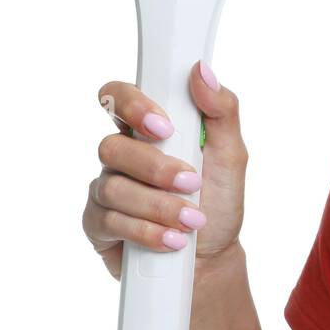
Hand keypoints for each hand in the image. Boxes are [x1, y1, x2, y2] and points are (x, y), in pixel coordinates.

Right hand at [83, 61, 247, 279]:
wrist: (211, 258)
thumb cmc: (218, 201)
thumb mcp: (231, 155)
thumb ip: (221, 110)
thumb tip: (202, 71)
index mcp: (149, 130)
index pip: (119, 97)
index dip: (132, 105)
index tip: (164, 126)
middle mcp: (122, 156)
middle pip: (112, 147)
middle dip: (156, 169)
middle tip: (191, 183)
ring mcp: (106, 190)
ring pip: (112, 187)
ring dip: (159, 206)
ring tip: (191, 220)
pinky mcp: (98, 225)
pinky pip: (109, 221)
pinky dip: (147, 232)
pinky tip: (172, 240)